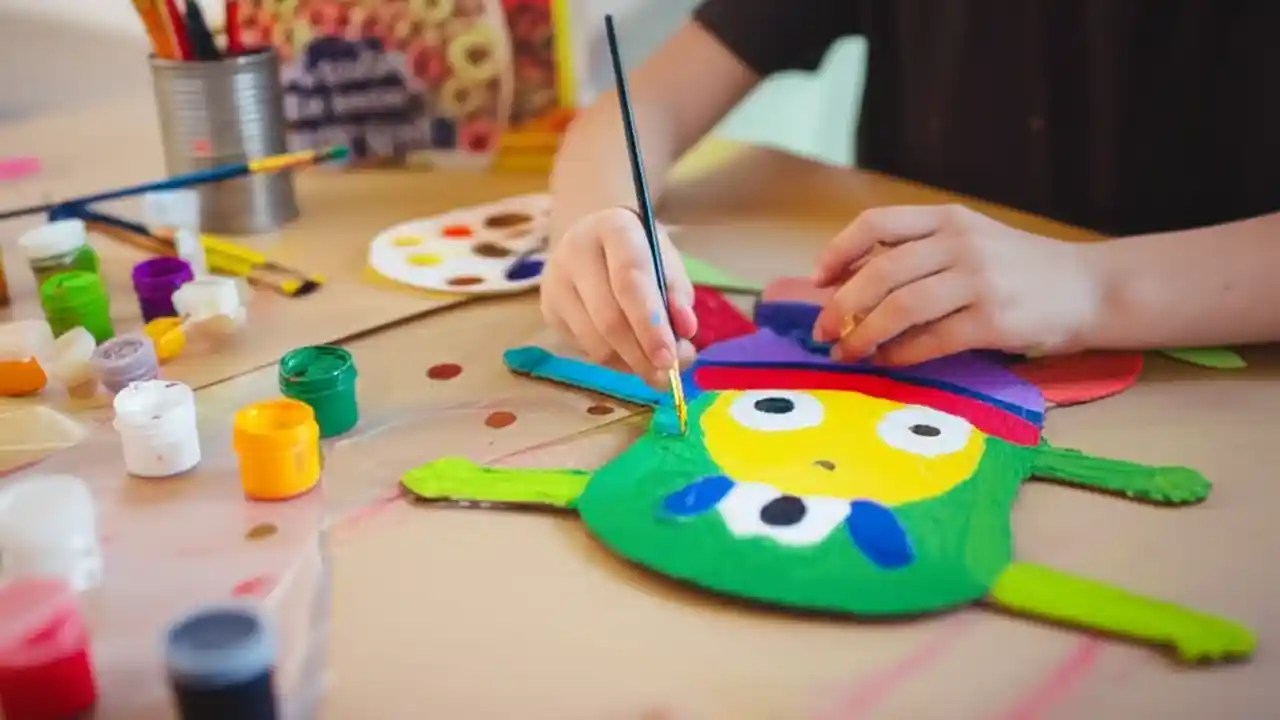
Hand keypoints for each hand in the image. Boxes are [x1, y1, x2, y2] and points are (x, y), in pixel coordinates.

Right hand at [541, 207, 697, 385]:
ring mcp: (555, 283)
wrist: (592, 235)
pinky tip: (628, 352)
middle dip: (641, 355)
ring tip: (651, 364)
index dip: (651, 325)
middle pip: (608, 318)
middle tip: (666, 376)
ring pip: (594, 342)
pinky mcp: (548, 310)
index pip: (630, 281)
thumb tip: (684, 332)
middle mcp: (576, 252)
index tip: (669, 358)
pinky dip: (612, 360)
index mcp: (614, 230)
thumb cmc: (638, 250)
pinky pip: (584, 349)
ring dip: (628, 363)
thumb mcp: (666, 259)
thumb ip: (677, 294)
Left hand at [810, 204, 1102, 364]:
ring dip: (865, 335)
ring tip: (849, 352)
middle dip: (841, 305)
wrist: (1090, 288)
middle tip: (823, 331)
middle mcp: (961, 243)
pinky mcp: (994, 320)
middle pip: (880, 271)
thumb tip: (848, 284)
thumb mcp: (971, 242)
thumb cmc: (1020, 270)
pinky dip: (902, 354)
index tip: (818, 280)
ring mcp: (979, 280)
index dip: (838, 251)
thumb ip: (919, 254)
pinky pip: (932, 340)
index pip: (876, 223)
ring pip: (900, 307)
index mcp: (948, 218)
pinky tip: (888, 361)